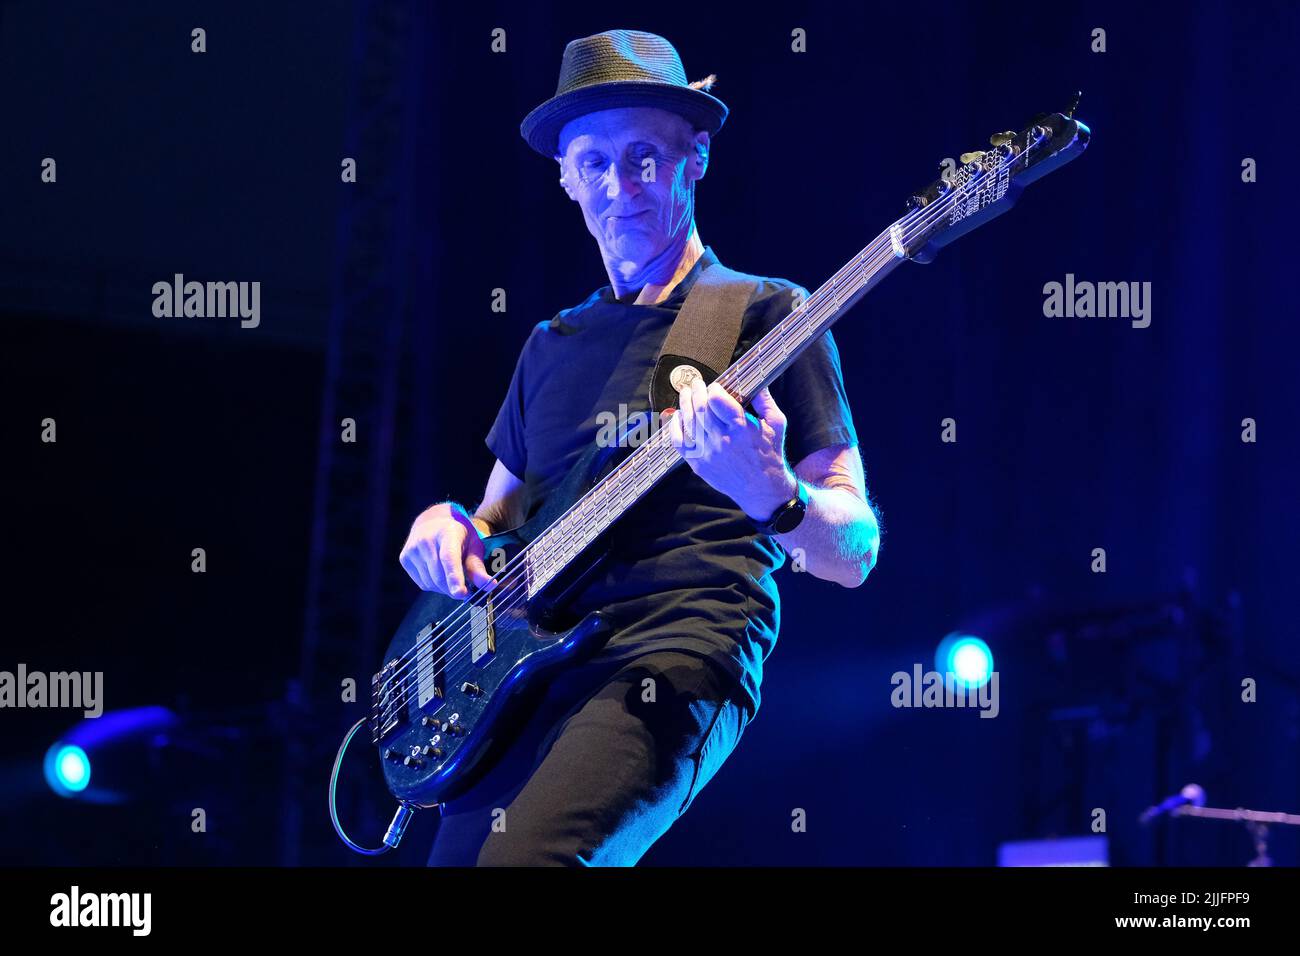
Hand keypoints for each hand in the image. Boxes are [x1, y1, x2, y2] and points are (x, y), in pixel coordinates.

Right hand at [399, 502, 497, 598]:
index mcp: (447, 533)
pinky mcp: (404, 558)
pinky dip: (434, 585)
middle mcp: (425, 540)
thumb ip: (478, 566)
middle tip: (465, 590)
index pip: (449, 558)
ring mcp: (412, 549)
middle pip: (439, 576)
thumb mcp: (473, 544)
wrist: (432, 521)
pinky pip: (422, 584)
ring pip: (431, 583)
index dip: (454, 577)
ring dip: (445, 588)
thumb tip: (489, 585)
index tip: (461, 593)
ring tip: (452, 577)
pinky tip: (439, 574)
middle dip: (454, 588)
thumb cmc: (458, 534)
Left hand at [660, 378, 798, 521]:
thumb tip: (758, 382)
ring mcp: (708, 454)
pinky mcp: (699, 465)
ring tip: (686, 394)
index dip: (713, 390)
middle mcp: (723, 441)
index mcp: (742, 429)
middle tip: (696, 384)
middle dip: (696, 392)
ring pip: (689, 422)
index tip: (715, 386)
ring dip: (685, 404)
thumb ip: (765, 401)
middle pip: (701, 409)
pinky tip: (678, 416)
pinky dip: (675, 427)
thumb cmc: (770, 455)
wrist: (762, 489)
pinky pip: (680, 443)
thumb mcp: (776, 425)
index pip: (718, 401)